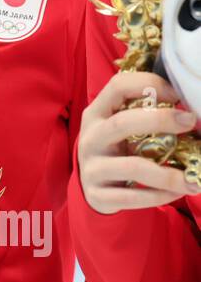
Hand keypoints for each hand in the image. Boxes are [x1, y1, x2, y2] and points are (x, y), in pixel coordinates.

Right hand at [78, 71, 199, 214]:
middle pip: (121, 124)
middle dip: (160, 120)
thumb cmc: (118, 149)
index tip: (178, 95)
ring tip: (192, 179)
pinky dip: (159, 196)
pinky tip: (177, 192)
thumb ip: (144, 113)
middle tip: (190, 122)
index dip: (149, 84)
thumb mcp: (122, 126)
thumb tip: (190, 111)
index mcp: (97, 114)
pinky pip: (131, 197)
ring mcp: (91, 168)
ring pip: (132, 168)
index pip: (118, 86)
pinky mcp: (96, 194)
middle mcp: (90, 139)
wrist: (94, 186)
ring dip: (168, 174)